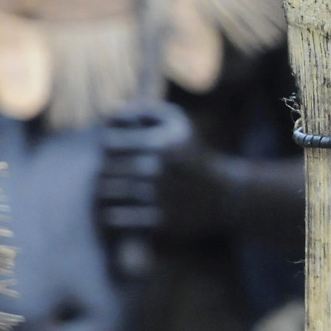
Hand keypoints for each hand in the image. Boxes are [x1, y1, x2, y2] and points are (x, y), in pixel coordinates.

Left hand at [97, 98, 212, 241]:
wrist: (226, 194)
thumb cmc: (191, 152)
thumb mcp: (177, 121)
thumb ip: (142, 109)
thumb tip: (107, 113)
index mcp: (159, 143)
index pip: (107, 143)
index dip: (109, 145)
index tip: (120, 149)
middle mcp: (157, 170)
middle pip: (104, 168)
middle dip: (109, 168)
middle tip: (120, 170)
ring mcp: (158, 196)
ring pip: (106, 192)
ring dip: (109, 189)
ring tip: (120, 186)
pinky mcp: (159, 220)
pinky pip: (116, 216)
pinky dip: (115, 212)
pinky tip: (125, 206)